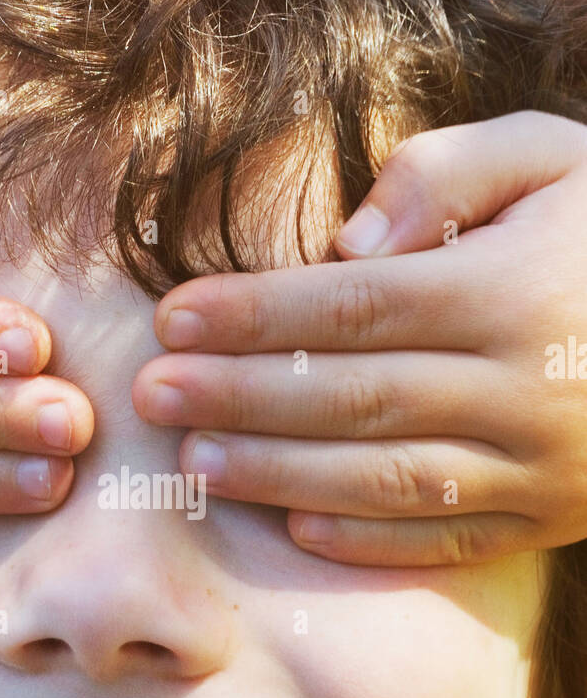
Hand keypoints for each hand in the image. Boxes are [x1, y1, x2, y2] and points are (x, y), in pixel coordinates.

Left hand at [133, 111, 586, 565]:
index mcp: (514, 289)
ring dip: (283, 475)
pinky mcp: (551, 518)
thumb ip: (445, 175)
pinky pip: (451, 541)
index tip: (172, 319)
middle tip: (151, 396)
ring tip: (197, 462)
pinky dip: (370, 541)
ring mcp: (542, 466)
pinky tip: (295, 528)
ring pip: (390, 480)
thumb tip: (345, 244)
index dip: (255, 316)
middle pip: (354, 397)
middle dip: (242, 397)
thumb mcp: (554, 155)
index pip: (356, 306)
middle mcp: (525, 386)